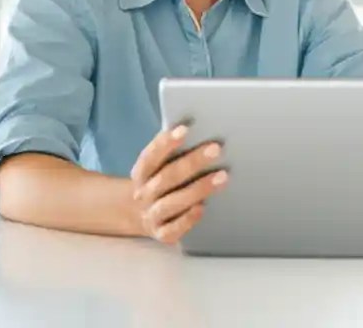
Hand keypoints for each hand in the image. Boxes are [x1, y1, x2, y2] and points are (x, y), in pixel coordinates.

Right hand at [130, 125, 228, 243]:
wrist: (139, 215)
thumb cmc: (160, 182)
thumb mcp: (157, 167)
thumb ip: (173, 153)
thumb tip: (202, 131)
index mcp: (141, 173)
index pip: (151, 156)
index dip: (165, 143)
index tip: (185, 129)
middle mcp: (144, 194)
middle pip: (167, 177)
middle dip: (192, 162)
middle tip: (216, 149)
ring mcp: (151, 215)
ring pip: (172, 203)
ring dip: (197, 189)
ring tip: (223, 176)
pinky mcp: (161, 234)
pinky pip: (172, 229)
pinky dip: (187, 219)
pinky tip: (202, 208)